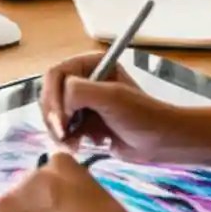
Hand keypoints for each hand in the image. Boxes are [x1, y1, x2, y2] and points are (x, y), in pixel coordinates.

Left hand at [0, 151, 144, 211]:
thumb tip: (74, 198)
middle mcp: (37, 172)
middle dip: (44, 196)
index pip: (58, 166)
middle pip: (36, 181)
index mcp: (63, 163)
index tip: (70, 200)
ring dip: (30, 211)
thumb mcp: (101, 195)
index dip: (64, 185)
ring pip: (20, 199)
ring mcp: (19, 195)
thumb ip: (82, 188)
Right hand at [41, 52, 182, 161]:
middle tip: (64, 136)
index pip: (55, 76)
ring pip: (53, 115)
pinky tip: (80, 147)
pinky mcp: (84, 123)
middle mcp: (84, 80)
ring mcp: (83, 103)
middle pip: (49, 96)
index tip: (62, 122)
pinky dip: (67, 140)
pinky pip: (62, 130)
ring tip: (74, 144)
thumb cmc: (142, 116)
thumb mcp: (111, 97)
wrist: (160, 141)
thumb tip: (60, 105)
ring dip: (59, 132)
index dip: (53, 99)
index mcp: (90, 65)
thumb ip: (80, 91)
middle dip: (54, 118)